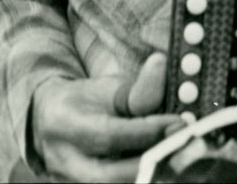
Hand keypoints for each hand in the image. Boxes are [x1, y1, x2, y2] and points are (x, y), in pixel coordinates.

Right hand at [31, 52, 177, 181]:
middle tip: (184, 146)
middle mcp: (64, 161)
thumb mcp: (109, 87)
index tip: (179, 123)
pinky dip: (143, 178)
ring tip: (179, 158)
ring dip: (150, 175)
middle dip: (152, 162)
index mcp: (65, 124)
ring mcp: (70, 182)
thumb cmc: (88, 101)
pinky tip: (164, 167)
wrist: (51, 122)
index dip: (148, 131)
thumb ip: (137, 86)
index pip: (109, 135)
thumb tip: (163, 64)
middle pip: (110, 175)